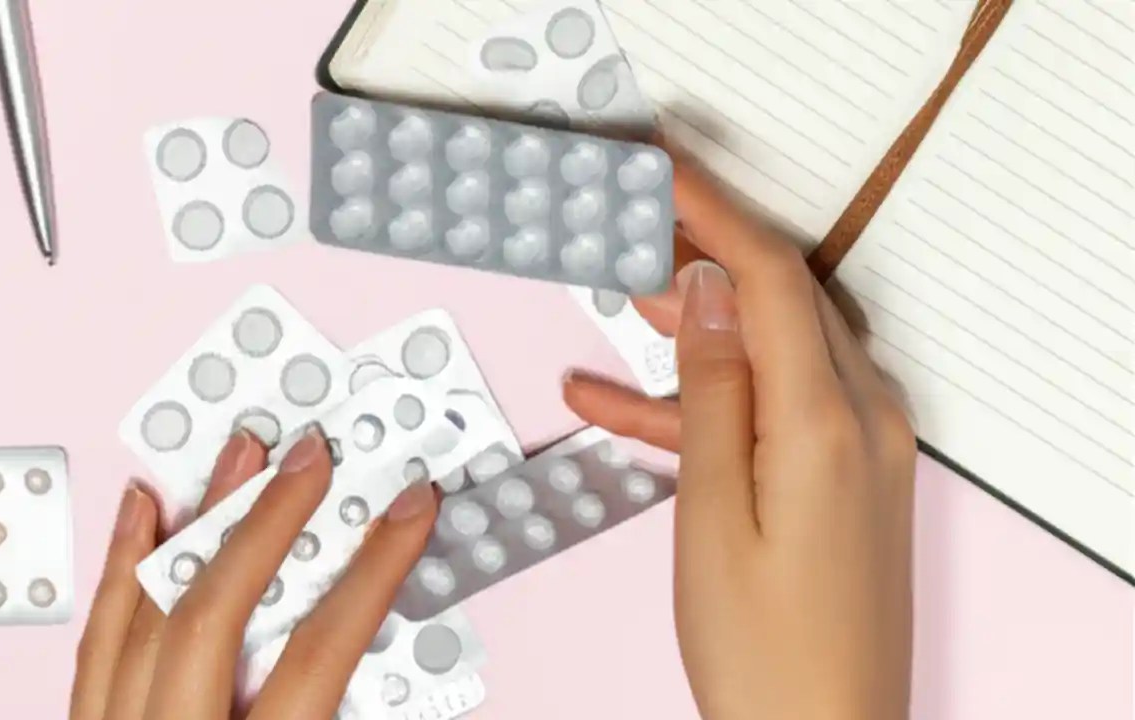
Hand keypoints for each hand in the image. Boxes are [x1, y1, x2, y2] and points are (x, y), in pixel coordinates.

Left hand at [69, 428, 439, 719]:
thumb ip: (335, 711)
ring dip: (199, 521)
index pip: (321, 657)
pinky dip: (119, 567)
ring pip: (147, 610)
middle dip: (271, 522)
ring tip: (237, 456)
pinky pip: (94, 639)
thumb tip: (364, 624)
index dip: (372, 573)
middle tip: (312, 456)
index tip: (408, 513)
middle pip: (218, 613)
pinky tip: (140, 510)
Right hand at [565, 162, 916, 718]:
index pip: (765, 274)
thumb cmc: (770, 656)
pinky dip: (702, 398)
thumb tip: (707, 292)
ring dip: (697, 322)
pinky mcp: (841, 475)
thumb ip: (713, 392)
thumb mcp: (712, 517)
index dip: (708, 209)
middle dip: (699, 253)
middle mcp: (859, 420)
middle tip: (631, 227)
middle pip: (774, 298)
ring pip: (768, 347)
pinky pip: (768, 408)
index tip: (656, 170)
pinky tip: (622, 402)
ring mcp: (855, 447)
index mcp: (828, 421)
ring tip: (623, 300)